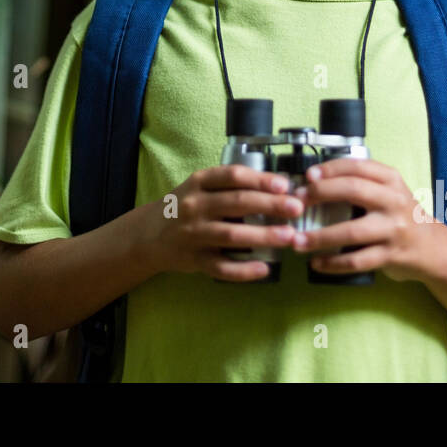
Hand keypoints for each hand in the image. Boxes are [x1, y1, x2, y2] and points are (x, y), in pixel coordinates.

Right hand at [139, 165, 304, 280]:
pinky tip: (265, 269)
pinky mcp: (194, 260)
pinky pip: (221, 267)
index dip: (260, 179)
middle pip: (237, 203)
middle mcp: (194, 206)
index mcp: (198, 183)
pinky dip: (244, 270)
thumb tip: (278, 187)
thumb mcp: (200, 187)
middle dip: (270, 205)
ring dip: (263, 235)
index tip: (285, 185)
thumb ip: (230, 185)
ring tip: (289, 237)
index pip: (232, 176)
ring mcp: (193, 234)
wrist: (149, 235)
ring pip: (231, 235)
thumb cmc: (185, 207)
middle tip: (297, 209)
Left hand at [290, 159, 441, 281]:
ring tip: (296, 241)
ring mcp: (394, 229)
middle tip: (297, 202)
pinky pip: (357, 260)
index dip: (330, 169)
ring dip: (320, 236)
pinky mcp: (391, 255)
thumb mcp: (389, 191)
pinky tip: (316, 263)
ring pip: (352, 231)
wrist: (432, 247)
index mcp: (391, 180)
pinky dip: (333, 263)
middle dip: (321, 193)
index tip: (308, 176)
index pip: (357, 166)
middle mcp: (394, 201)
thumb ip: (361, 182)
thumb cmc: (399, 215)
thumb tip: (313, 181)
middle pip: (353, 190)